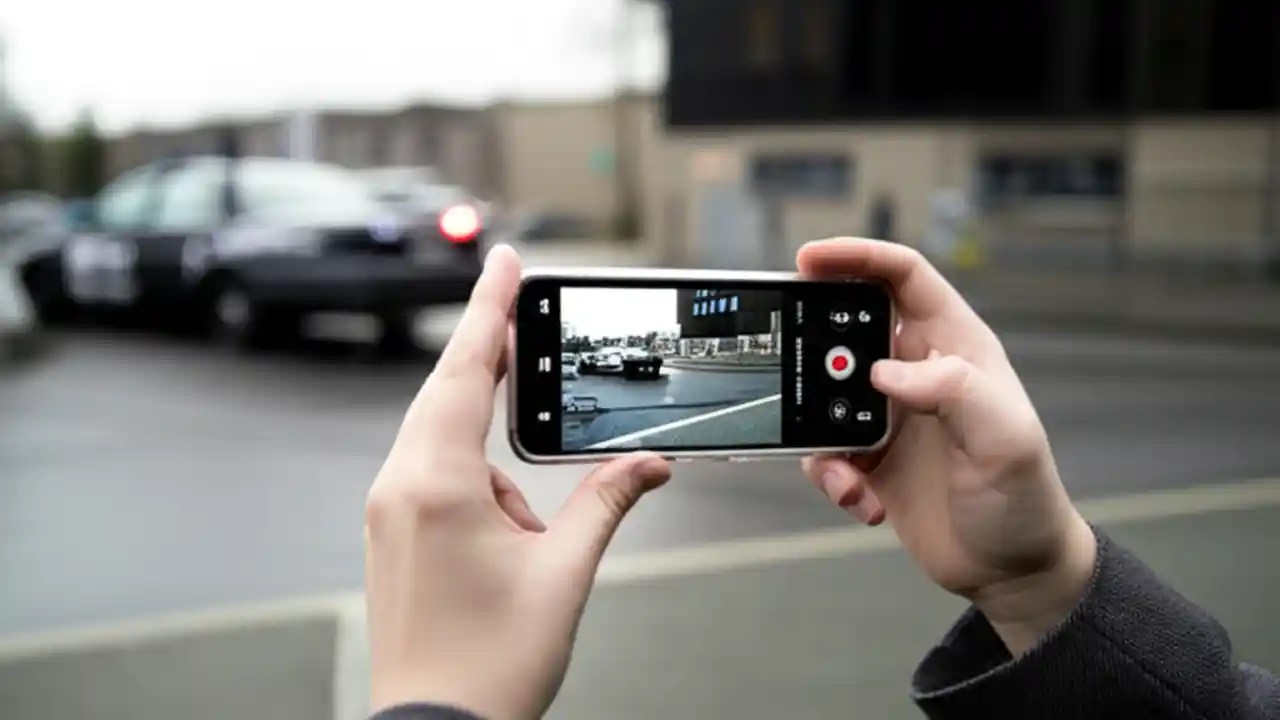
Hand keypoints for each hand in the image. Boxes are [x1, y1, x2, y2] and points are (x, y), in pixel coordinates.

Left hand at [364, 245, 670, 718]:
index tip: (502, 262)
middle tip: (530, 331)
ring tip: (532, 519)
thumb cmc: (486, 666)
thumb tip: (646, 464)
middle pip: (449, 394)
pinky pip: (437, 475)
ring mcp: (390, 511)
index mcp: (436, 485)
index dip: (487, 309)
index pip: (465, 371)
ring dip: (495, 447)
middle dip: (493, 360)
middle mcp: (400, 488)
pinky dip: (478, 477)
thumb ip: (606, 502)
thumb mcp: (564, 573)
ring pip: (445, 439)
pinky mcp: (395, 534)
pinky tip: (512, 526)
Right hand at [798, 238, 1095, 654]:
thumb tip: (885, 370)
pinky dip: (830, 476)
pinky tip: (863, 501)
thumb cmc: (1023, 497)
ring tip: (848, 470)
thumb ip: (952, 390)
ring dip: (818, 430)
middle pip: (847, 328)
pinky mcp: (868, 459)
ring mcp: (887, 415)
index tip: (809, 259)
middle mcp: (916, 372)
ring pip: (822, 395)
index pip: (903, 278)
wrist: (1011, 569)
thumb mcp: (1003, 438)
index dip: (857, 257)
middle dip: (813, 343)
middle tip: (789, 360)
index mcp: (954, 347)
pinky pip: (823, 451)